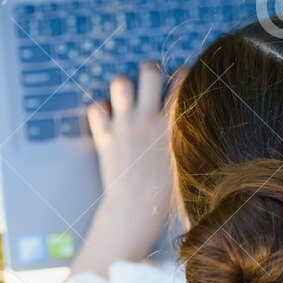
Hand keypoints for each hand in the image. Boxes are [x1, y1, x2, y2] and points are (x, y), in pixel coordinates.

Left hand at [81, 62, 172, 262]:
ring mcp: (124, 125)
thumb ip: (185, 135)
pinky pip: (95, 108)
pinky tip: (107, 122)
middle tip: (149, 82)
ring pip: (120, 82)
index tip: (179, 80)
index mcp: (174, 124)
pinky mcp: (104, 137)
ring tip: (126, 99)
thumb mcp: (186, 159)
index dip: (181, 75)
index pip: (182, 80)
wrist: (136, 212)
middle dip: (149, 70)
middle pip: (149, 70)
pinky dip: (100, 112)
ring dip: (123, 87)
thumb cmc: (166, 193)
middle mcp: (149, 118)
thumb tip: (186, 119)